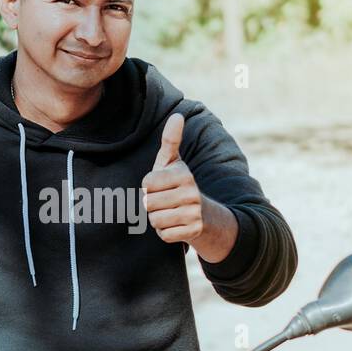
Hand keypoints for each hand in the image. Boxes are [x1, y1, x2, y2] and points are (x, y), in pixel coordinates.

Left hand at [141, 113, 237, 262]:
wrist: (205, 215)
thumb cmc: (179, 185)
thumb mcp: (174, 162)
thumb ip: (171, 140)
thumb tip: (177, 115)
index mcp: (183, 174)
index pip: (146, 184)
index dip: (149, 188)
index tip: (162, 186)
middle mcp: (191, 193)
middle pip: (149, 204)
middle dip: (152, 205)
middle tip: (166, 202)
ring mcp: (194, 213)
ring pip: (155, 220)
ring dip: (158, 219)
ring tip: (171, 212)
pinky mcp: (193, 231)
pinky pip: (164, 235)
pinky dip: (166, 233)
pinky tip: (176, 225)